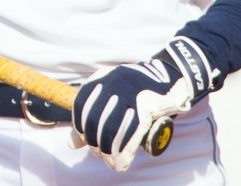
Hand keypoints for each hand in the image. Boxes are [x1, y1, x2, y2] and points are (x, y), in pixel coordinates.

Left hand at [71, 37, 217, 171]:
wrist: (169, 78)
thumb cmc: (135, 90)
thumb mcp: (110, 95)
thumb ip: (90, 117)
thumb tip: (72, 144)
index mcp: (103, 77)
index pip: (81, 106)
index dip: (81, 129)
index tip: (86, 141)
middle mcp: (114, 82)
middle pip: (94, 120)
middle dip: (94, 143)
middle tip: (99, 154)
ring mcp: (131, 94)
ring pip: (112, 130)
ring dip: (108, 151)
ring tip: (110, 161)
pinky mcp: (147, 108)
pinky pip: (131, 135)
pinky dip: (124, 153)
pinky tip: (121, 164)